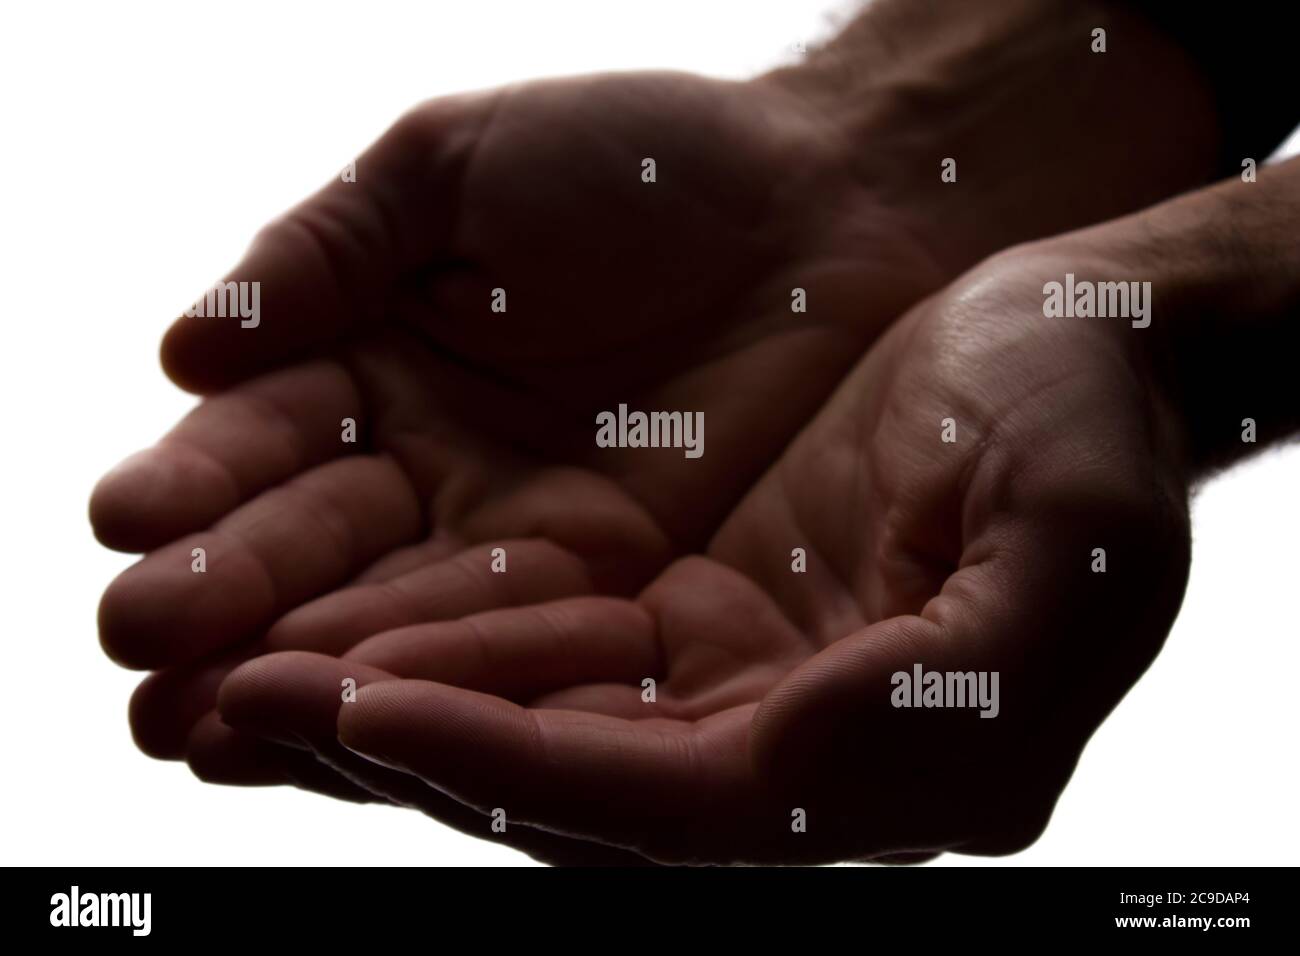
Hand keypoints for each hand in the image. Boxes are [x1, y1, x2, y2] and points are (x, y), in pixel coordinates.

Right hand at [91, 71, 947, 809]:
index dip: (199, 478)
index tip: (124, 522)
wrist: (827, 200)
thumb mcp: (457, 169)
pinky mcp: (620, 587)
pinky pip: (522, 643)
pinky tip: (359, 725)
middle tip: (138, 644)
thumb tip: (180, 351)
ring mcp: (523, 541)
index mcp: (377, 361)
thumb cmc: (639, 156)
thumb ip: (327, 251)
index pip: (267, 435)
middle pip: (315, 544)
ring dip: (306, 666)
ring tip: (198, 721)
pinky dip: (443, 684)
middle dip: (225, 594)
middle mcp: (434, 469)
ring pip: (398, 615)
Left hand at [218, 237, 1193, 863]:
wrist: (1069, 337)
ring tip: (231, 684)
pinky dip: (436, 647)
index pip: (679, 801)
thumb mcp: (1074, 536)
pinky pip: (543, 652)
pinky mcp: (699, 620)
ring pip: (537, 726)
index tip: (364, 705)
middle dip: (407, 748)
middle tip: (232, 705)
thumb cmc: (1088, 416)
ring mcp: (741, 687)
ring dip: (388, 708)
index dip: (523, 764)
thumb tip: (803, 756)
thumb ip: (972, 670)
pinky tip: (327, 635)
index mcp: (902, 760)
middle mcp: (802, 752)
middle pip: (576, 784)